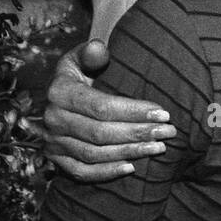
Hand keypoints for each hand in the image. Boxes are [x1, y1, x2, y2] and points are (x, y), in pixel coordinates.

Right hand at [42, 39, 175, 181]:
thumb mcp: (83, 57)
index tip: (164, 113)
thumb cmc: (83, 73)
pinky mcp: (56, 160)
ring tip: (159, 147)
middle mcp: (52, 119)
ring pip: (94, 154)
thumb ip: (92, 53)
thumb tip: (98, 47)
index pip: (102, 106)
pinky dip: (107, 172)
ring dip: (129, 152)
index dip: (134, 111)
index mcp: (60, 91)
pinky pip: (82, 172)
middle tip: (168, 132)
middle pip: (100, 132)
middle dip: (138, 133)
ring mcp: (52, 142)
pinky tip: (132, 167)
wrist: (63, 97)